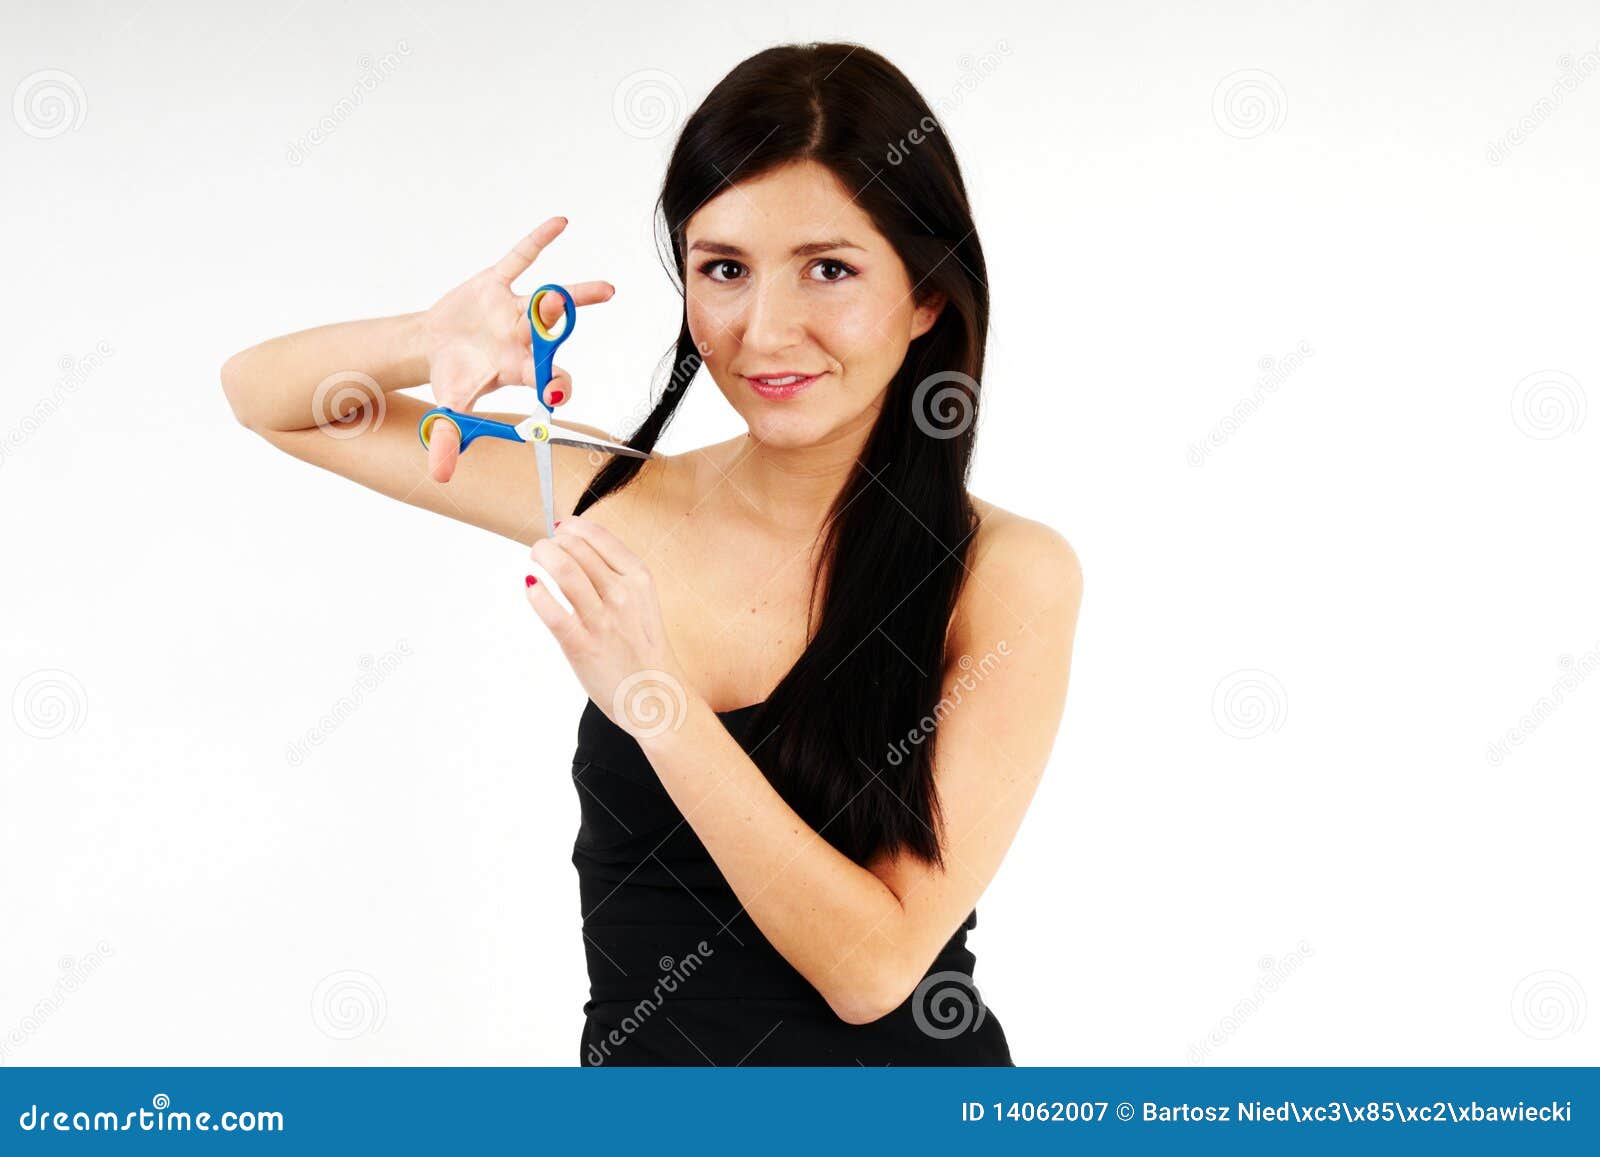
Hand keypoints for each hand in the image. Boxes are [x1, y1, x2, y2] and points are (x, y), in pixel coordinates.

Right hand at [420, 216, 614, 481]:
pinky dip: (537, 242)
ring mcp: (514, 310)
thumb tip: (439, 478)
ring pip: (547, 299)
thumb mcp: (448, 412)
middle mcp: (525, 339)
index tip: (555, 390)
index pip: (548, 376)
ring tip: (607, 291)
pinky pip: (520, 258)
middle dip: (567, 332)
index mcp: (520, 369)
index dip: (555, 382)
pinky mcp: (496, 283)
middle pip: (554, 335)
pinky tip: (561, 223)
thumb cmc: (452, 379)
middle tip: (587, 321)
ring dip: (573, 295)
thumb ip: (447, 441)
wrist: (433, 345)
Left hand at [523, 516, 695, 740]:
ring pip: (564, 571)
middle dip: (553, 542)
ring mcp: (602, 620)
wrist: (656, 696)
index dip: (573, 527)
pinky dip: (536, 592)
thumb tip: (576, 549)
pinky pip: (551, 610)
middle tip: (543, 548)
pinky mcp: (582, 645)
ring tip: (535, 558)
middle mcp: (623, 594)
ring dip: (542, 556)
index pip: (599, 537)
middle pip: (577, 549)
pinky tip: (531, 586)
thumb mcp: (642, 603)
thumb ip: (616, 577)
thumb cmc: (644, 650)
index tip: (561, 529)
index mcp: (639, 579)